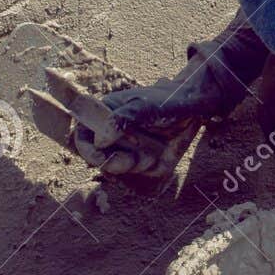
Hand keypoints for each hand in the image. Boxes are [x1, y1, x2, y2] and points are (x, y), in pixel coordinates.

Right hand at [72, 116, 198, 179]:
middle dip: (113, 163)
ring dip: (134, 164)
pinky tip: (157, 157)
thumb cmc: (166, 100)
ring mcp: (125, 148)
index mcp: (105, 114)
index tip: (101, 156)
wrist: (192, 109)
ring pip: (117, 168)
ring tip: (150, 153)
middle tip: (131, 160)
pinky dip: (146, 169)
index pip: (82, 135)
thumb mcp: (145, 106)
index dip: (87, 149)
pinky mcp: (140, 160)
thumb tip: (100, 140)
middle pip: (97, 158)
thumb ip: (122, 119)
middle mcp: (111, 134)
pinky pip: (136, 173)